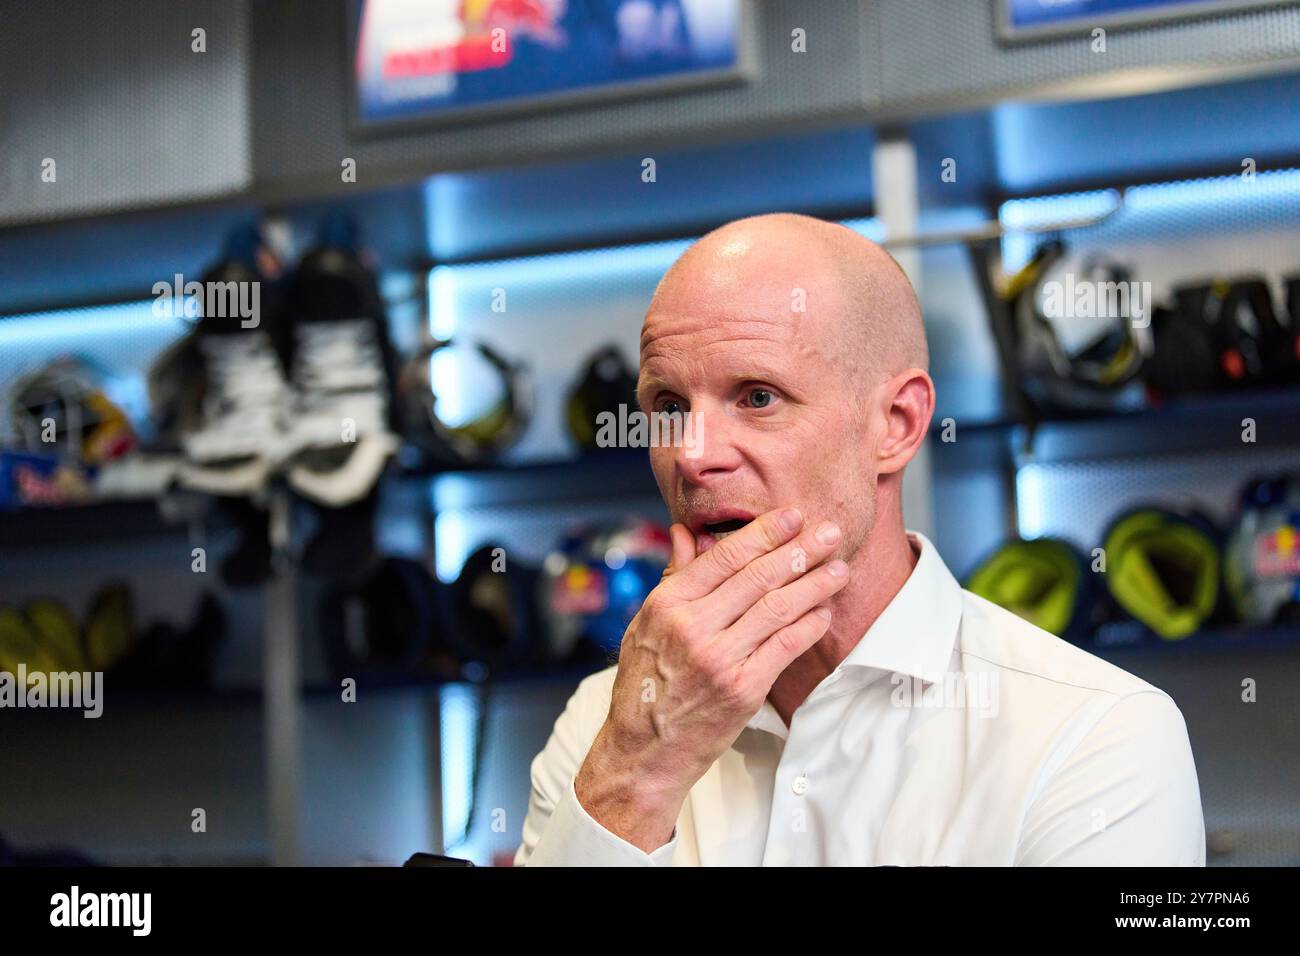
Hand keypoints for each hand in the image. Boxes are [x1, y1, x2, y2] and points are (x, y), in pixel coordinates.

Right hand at [573, 507, 848, 851]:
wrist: (645, 750)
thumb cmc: (645, 683)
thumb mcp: (645, 623)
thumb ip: (674, 577)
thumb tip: (686, 532)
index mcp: (668, 605)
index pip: (724, 558)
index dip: (764, 533)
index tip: (792, 516)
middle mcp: (692, 628)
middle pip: (757, 578)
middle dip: (799, 551)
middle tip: (830, 533)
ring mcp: (719, 660)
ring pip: (777, 610)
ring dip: (814, 586)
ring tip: (838, 570)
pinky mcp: (742, 690)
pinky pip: (785, 648)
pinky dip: (808, 627)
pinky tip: (824, 612)